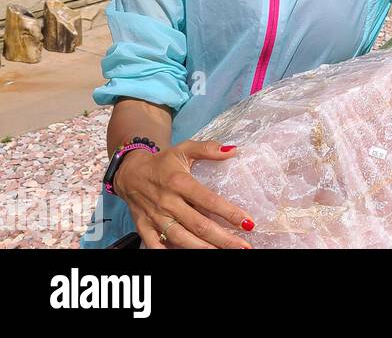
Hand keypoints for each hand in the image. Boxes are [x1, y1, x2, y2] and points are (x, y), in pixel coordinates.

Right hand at [113, 140, 253, 248]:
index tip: (248, 222)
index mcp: (179, 182)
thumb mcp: (184, 149)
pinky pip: (154, 245)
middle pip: (198, 224)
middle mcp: (167, 202)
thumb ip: (208, 149)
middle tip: (243, 246)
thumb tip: (233, 150)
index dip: (229, 212)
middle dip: (223, 238)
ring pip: (181, 238)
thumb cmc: (161, 163)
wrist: (129, 172)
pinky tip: (188, 257)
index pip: (208, 200)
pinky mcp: (144, 227)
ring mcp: (155, 217)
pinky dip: (167, 253)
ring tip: (223, 253)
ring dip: (203, 248)